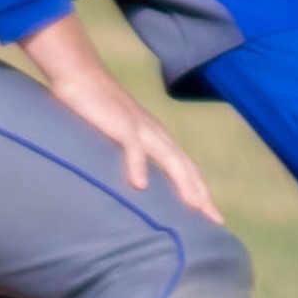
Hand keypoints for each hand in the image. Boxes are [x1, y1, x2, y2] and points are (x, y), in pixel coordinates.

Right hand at [22, 15, 223, 223]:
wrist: (81, 76)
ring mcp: (141, 129)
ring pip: (171, 160)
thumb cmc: (97, 108)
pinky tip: (140, 186)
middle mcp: (157, 135)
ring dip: (184, 185)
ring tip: (194, 208)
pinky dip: (138, 166)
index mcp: (158, 139)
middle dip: (203, 195)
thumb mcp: (118, 137)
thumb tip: (136, 185)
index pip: (187, 169)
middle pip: (187, 168)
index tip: (213, 218)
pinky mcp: (121, 125)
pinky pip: (133, 147)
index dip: (201, 193)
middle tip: (216, 221)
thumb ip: (129, 158)